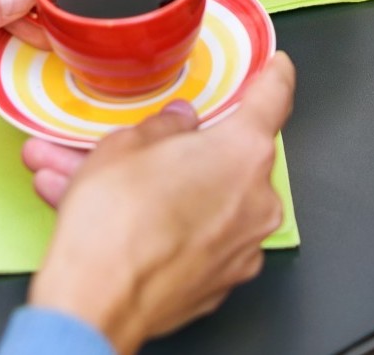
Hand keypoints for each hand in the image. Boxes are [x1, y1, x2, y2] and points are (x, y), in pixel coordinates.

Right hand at [24, 54, 295, 354]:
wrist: (95, 305)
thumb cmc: (112, 226)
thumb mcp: (125, 145)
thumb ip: (164, 127)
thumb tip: (178, 125)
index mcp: (242, 153)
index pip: (274, 99)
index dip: (275, 77)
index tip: (279, 69)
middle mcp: (255, 202)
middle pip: (226, 159)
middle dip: (179, 150)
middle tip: (139, 144)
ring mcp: (241, 247)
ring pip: (201, 202)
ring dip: (156, 191)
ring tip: (95, 185)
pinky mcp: (219, 281)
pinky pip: (194, 238)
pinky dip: (162, 227)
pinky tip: (118, 222)